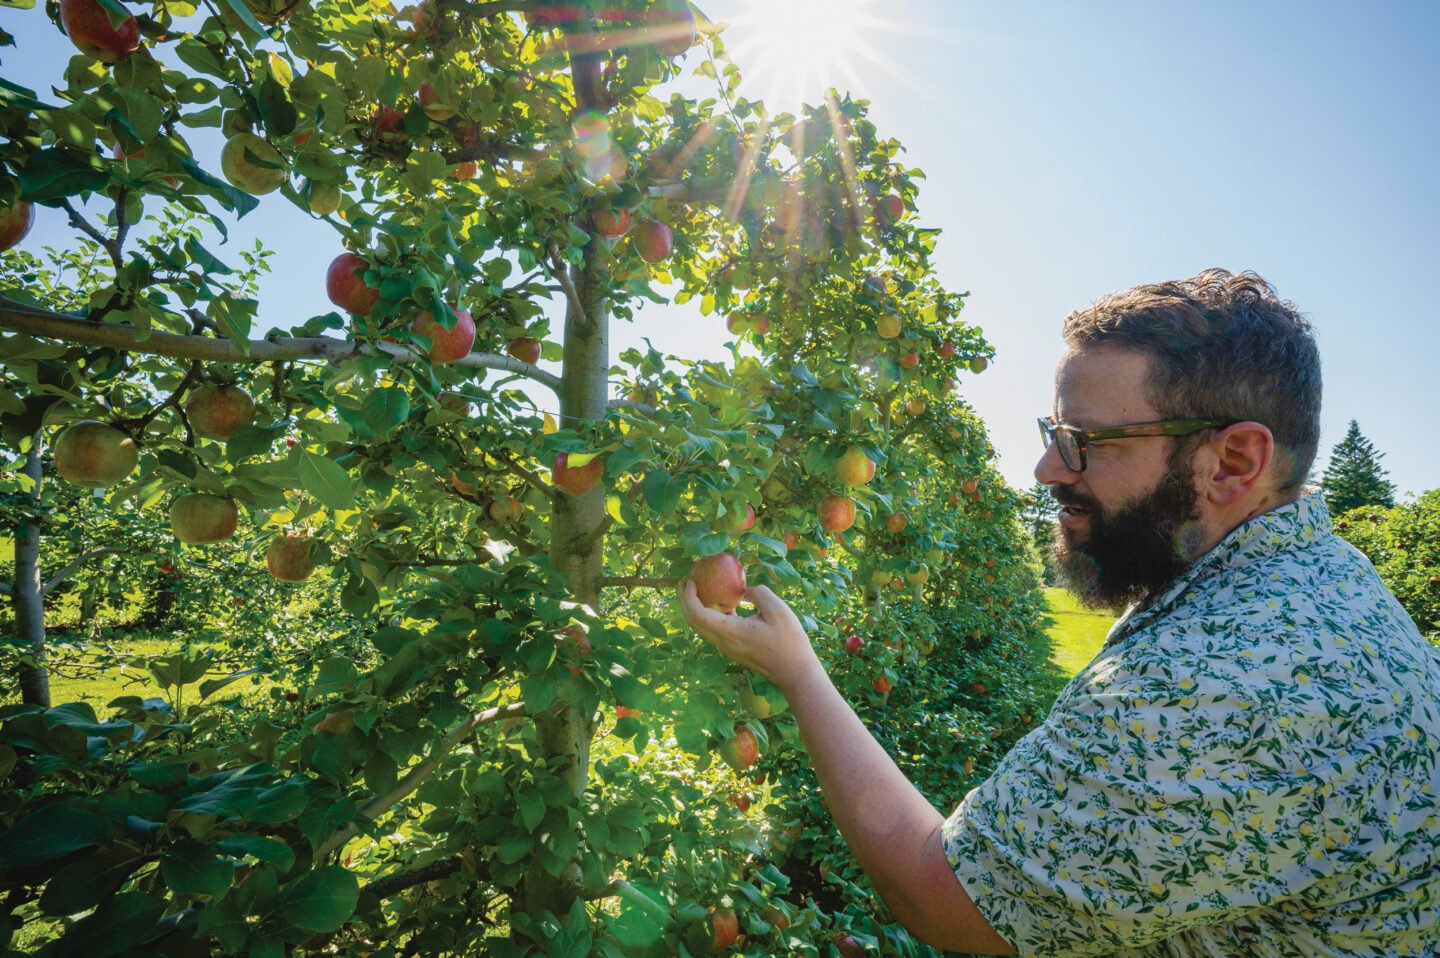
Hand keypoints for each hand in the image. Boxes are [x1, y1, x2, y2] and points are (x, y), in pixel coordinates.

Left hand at [678, 580, 823, 693]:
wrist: (794, 672)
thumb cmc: (789, 641)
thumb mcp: (778, 609)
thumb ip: (758, 593)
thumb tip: (744, 590)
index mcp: (730, 632)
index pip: (698, 614)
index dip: (689, 596)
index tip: (689, 579)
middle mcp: (723, 642)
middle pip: (694, 621)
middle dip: (685, 601)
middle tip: (685, 581)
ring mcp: (727, 647)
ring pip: (702, 627)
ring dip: (696, 607)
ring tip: (697, 589)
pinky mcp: (733, 649)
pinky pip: (714, 630)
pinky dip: (710, 614)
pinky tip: (720, 601)